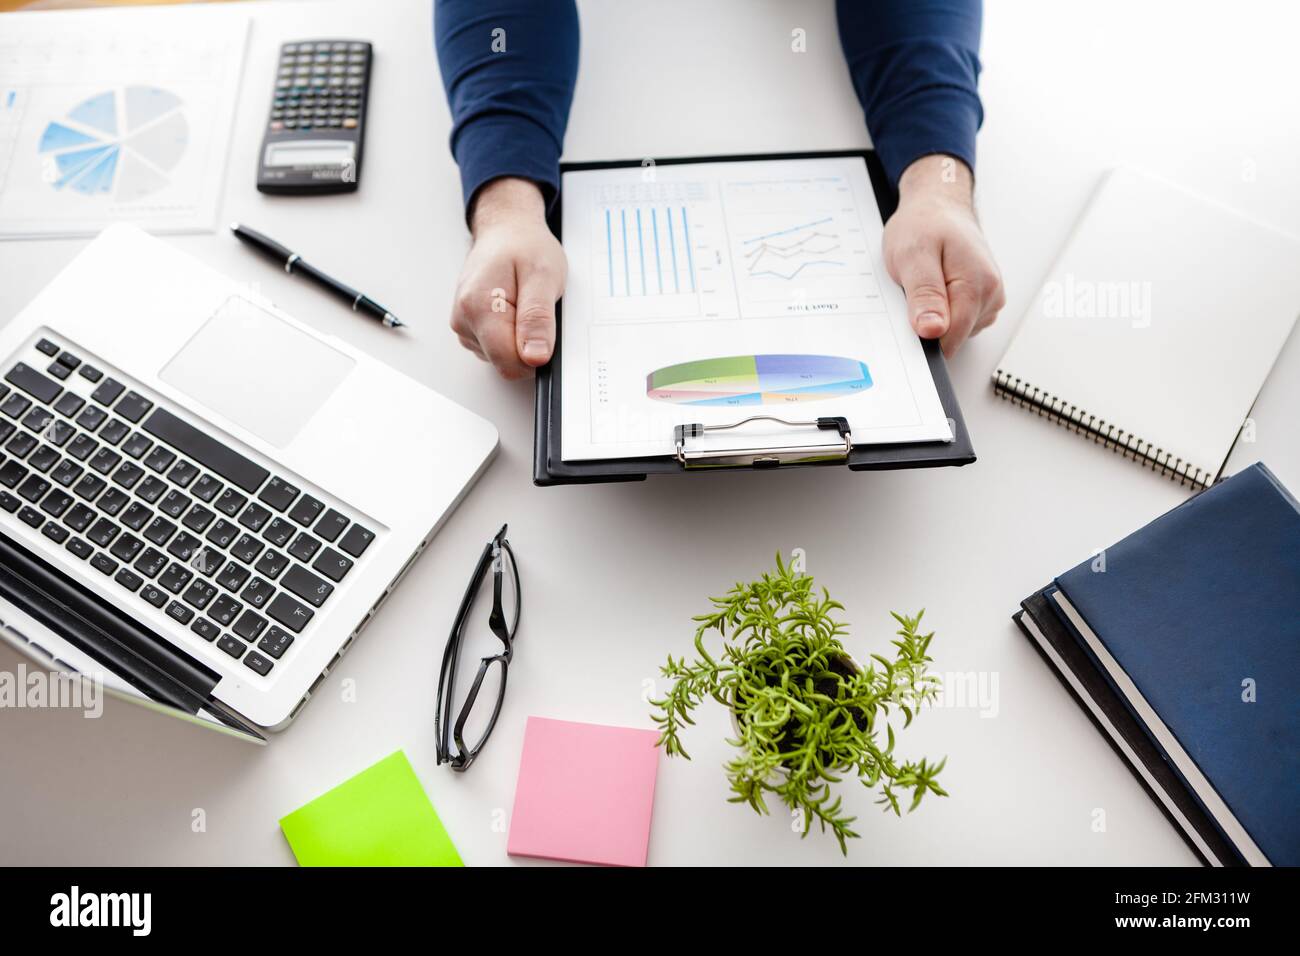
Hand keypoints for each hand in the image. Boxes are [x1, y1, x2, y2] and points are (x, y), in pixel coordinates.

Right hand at [451, 177, 565, 378]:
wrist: (506, 229)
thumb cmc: (524, 247)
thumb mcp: (543, 277)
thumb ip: (538, 319)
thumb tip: (535, 357)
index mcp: (478, 308)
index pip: (509, 364)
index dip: (535, 354)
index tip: (545, 329)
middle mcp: (464, 321)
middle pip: (505, 362)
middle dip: (527, 342)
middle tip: (534, 306)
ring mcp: (464, 326)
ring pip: (501, 357)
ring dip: (520, 336)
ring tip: (523, 301)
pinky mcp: (470, 328)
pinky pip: (497, 347)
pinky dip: (511, 333)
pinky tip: (513, 306)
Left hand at [883, 155, 1004, 356]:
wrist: (938, 205)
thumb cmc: (925, 224)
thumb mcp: (913, 256)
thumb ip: (924, 295)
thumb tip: (932, 330)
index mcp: (978, 285)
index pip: (950, 339)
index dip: (923, 335)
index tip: (908, 318)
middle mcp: (991, 294)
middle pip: (953, 337)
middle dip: (928, 322)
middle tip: (913, 288)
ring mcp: (989, 299)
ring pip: (954, 332)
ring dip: (934, 315)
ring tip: (925, 282)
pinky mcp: (982, 301)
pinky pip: (957, 322)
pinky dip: (941, 310)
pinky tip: (935, 287)